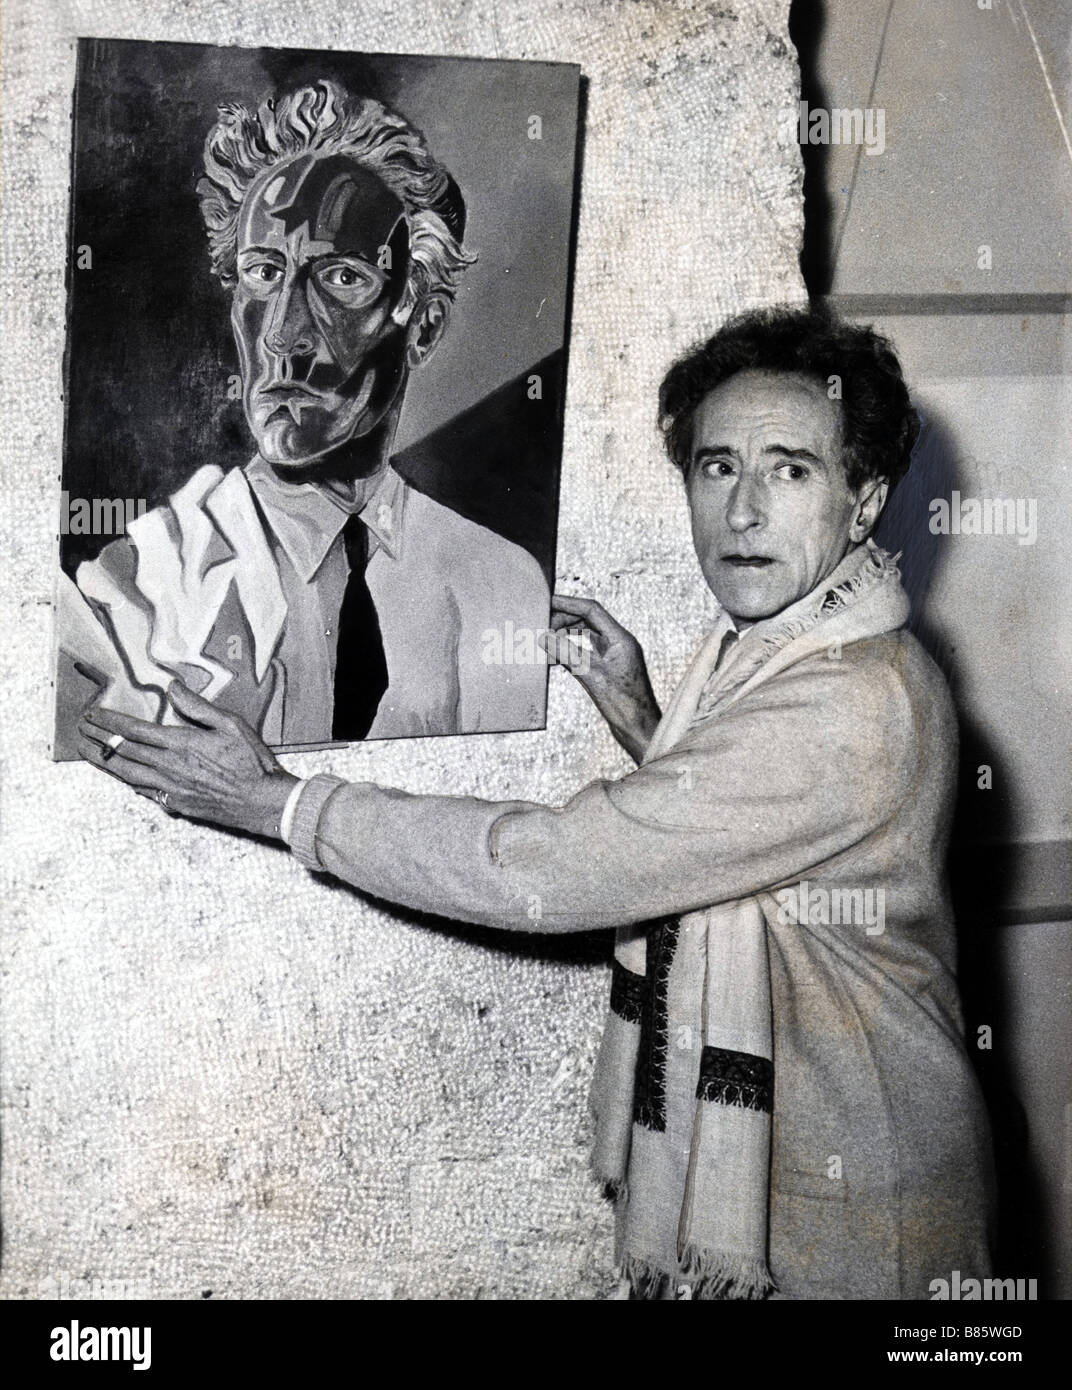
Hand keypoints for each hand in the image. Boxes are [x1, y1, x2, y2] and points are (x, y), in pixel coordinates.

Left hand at [77, 680, 298, 839]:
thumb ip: (199, 707)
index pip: (135, 730)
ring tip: (86, 751)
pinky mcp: (177, 803)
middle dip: (99, 738)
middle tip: (81, 729)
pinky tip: (122, 776)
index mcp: (181, 744)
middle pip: (124, 751)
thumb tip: (174, 689)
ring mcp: (171, 788)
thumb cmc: (252, 763)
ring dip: (104, 761)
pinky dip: (128, 781)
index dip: (110, 721)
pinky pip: (144, 791)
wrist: (263, 802)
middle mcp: (170, 767)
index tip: (93, 714)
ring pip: (127, 773)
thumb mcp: (231, 725)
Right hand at [540, 594, 660, 762]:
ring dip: (565, 634)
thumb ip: (567, 654)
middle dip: (563, 619)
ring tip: (545, 639)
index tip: (548, 601)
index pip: (592, 610)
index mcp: (621, 639)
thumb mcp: (591, 677)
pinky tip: (554, 656)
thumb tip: (545, 637)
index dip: (568, 603)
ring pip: (585, 635)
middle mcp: (618, 643)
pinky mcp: (607, 668)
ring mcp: (612, 656)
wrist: (639, 730)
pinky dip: (569, 650)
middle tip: (541, 623)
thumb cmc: (625, 706)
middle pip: (587, 619)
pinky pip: (584, 651)